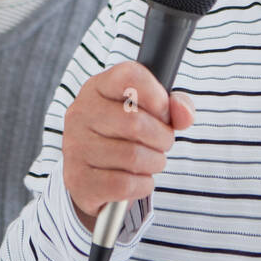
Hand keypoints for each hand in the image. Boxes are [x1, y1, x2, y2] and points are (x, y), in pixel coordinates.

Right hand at [62, 60, 194, 230]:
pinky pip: (125, 184)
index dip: (156, 95)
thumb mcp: (149, 112)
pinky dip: (142, 185)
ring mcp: (76, 146)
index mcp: (98, 87)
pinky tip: (137, 179)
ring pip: (133, 156)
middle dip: (162, 137)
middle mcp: (81, 113)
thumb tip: (184, 113)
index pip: (129, 76)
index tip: (164, 112)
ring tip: (150, 160)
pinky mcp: (78, 179)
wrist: (91, 176)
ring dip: (154, 163)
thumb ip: (174, 106)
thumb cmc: (124, 136)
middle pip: (136, 122)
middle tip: (162, 142)